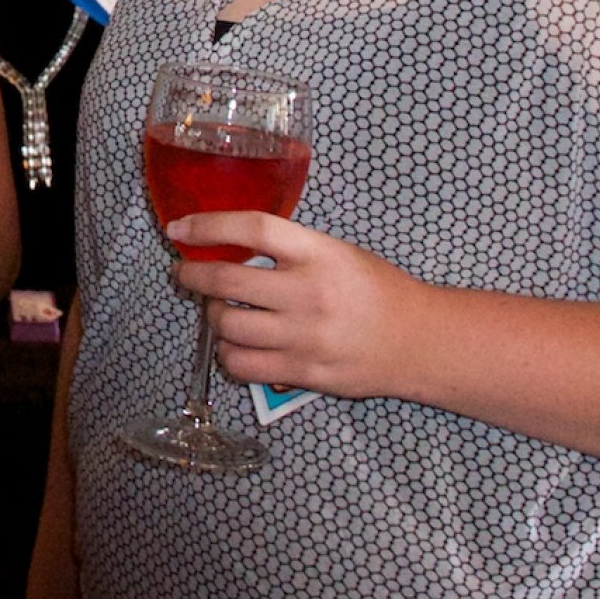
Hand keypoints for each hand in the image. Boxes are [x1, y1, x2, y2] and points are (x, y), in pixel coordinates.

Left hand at [168, 213, 427, 399]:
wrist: (420, 342)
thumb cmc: (375, 290)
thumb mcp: (335, 252)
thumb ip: (287, 248)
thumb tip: (225, 244)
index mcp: (319, 254)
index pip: (253, 228)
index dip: (208, 225)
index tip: (179, 227)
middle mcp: (309, 294)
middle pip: (227, 282)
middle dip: (192, 275)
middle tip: (185, 273)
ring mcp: (306, 337)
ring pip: (227, 327)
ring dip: (213, 316)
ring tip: (220, 310)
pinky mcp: (305, 373)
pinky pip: (243, 365)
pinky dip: (227, 354)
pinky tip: (235, 344)